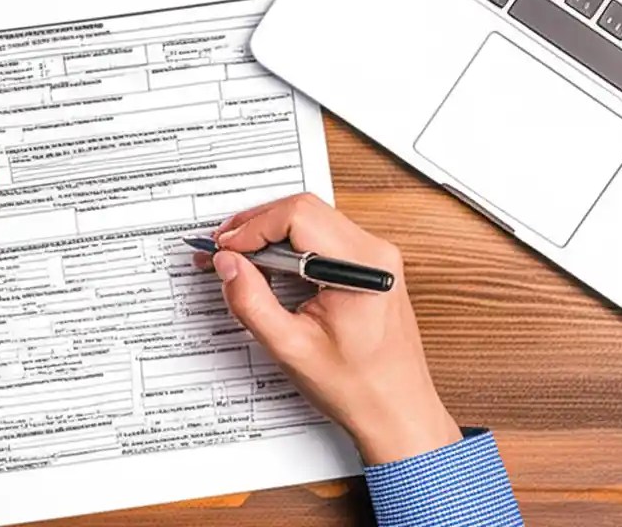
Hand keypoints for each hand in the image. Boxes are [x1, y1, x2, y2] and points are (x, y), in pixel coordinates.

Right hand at [206, 194, 460, 464]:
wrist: (398, 412)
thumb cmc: (361, 388)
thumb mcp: (292, 347)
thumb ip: (252, 301)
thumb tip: (227, 265)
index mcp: (363, 266)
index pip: (297, 216)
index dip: (252, 228)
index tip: (224, 249)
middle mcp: (375, 252)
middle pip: (303, 210)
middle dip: (256, 226)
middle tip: (223, 250)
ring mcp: (375, 257)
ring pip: (311, 220)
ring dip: (270, 234)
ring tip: (239, 259)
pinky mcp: (369, 266)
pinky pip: (322, 238)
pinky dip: (288, 247)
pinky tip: (266, 267)